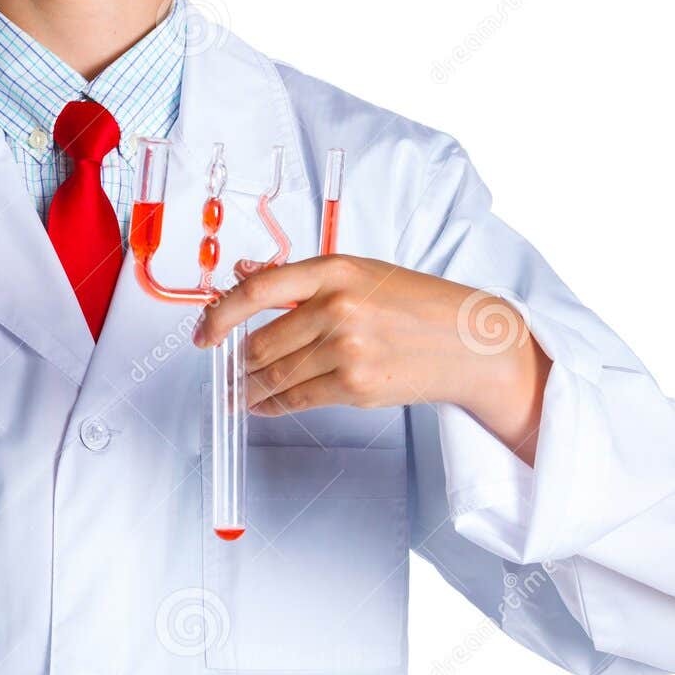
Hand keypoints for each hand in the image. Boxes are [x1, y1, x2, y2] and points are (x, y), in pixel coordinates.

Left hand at [192, 254, 549, 460]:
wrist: (470, 340)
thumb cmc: (413, 303)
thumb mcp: (357, 273)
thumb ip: (297, 277)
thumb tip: (242, 272)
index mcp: (334, 269)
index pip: (257, 290)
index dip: (219, 315)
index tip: (204, 332)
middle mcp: (338, 306)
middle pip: (261, 341)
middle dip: (236, 361)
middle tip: (224, 369)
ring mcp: (347, 348)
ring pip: (274, 375)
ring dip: (249, 388)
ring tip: (239, 392)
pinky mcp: (357, 385)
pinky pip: (297, 399)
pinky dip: (273, 405)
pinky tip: (264, 404)